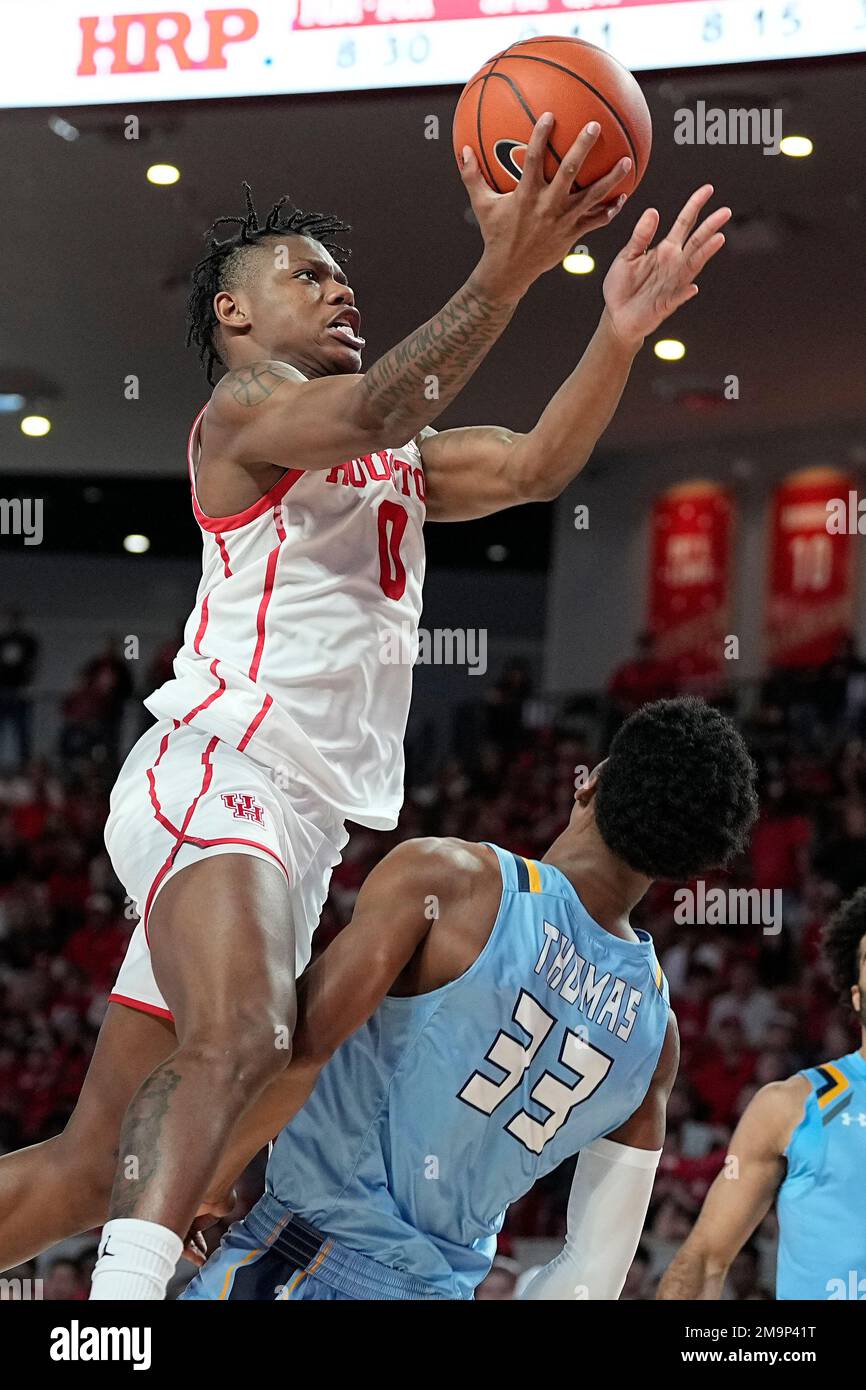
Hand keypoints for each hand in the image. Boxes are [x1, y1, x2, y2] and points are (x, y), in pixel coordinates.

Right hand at [461, 114, 631, 298]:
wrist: (508, 272)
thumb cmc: (495, 235)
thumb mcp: (481, 205)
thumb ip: (472, 176)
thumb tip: (462, 150)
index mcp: (525, 195)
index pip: (534, 159)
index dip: (541, 136)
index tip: (550, 115)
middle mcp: (547, 206)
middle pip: (570, 172)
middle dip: (583, 148)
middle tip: (596, 126)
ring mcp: (562, 221)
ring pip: (592, 197)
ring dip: (611, 179)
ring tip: (627, 161)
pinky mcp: (571, 235)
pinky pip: (595, 221)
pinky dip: (610, 211)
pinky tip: (623, 198)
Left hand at [602, 184, 730, 349]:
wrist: (616, 316)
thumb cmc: (622, 286)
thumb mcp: (627, 255)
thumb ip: (641, 236)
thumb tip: (653, 211)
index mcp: (665, 249)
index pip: (684, 223)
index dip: (695, 206)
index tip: (708, 190)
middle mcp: (674, 264)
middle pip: (696, 241)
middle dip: (710, 226)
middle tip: (725, 211)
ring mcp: (673, 283)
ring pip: (693, 265)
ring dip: (706, 253)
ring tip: (719, 238)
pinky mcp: (666, 304)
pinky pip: (677, 297)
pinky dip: (684, 292)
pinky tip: (692, 287)